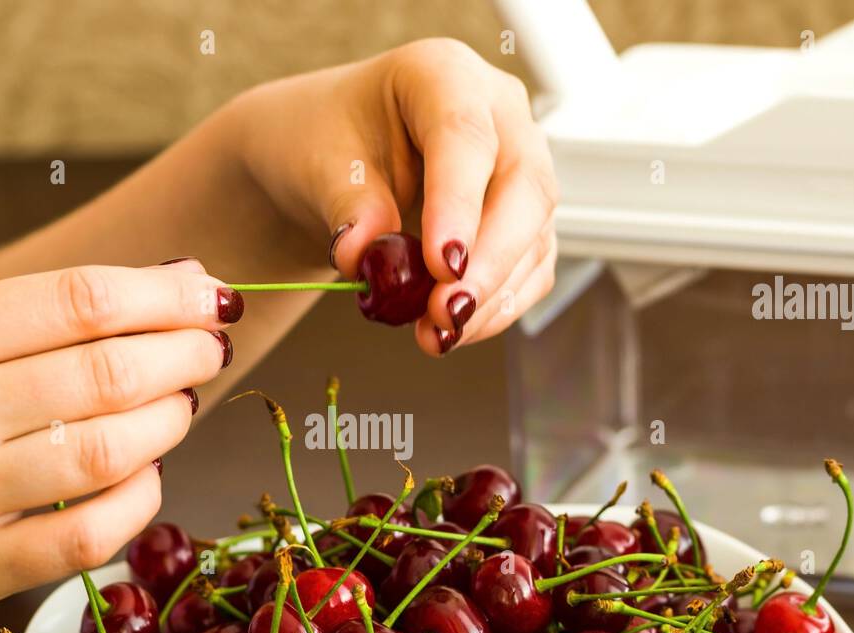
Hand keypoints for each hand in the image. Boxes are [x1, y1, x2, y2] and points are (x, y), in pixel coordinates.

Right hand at [0, 261, 236, 632]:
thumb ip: (35, 318)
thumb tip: (175, 284)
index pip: (81, 300)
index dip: (168, 297)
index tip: (210, 296)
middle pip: (107, 373)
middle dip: (185, 355)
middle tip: (209, 351)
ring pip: (107, 452)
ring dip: (170, 423)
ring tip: (180, 405)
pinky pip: (86, 536)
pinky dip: (140, 500)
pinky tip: (148, 475)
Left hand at [231, 38, 557, 355]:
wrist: (329, 162)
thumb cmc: (327, 142)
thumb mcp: (318, 162)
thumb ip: (347, 203)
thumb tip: (363, 253)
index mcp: (443, 75)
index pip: (465, 135)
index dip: (459, 202)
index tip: (443, 263)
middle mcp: (498, 115)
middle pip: (525, 187)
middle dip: (490, 261)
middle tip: (446, 312)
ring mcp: (518, 168)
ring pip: (534, 236)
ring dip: (492, 297)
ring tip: (437, 335)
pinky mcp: (522, 221)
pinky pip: (529, 270)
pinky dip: (495, 308)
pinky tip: (450, 332)